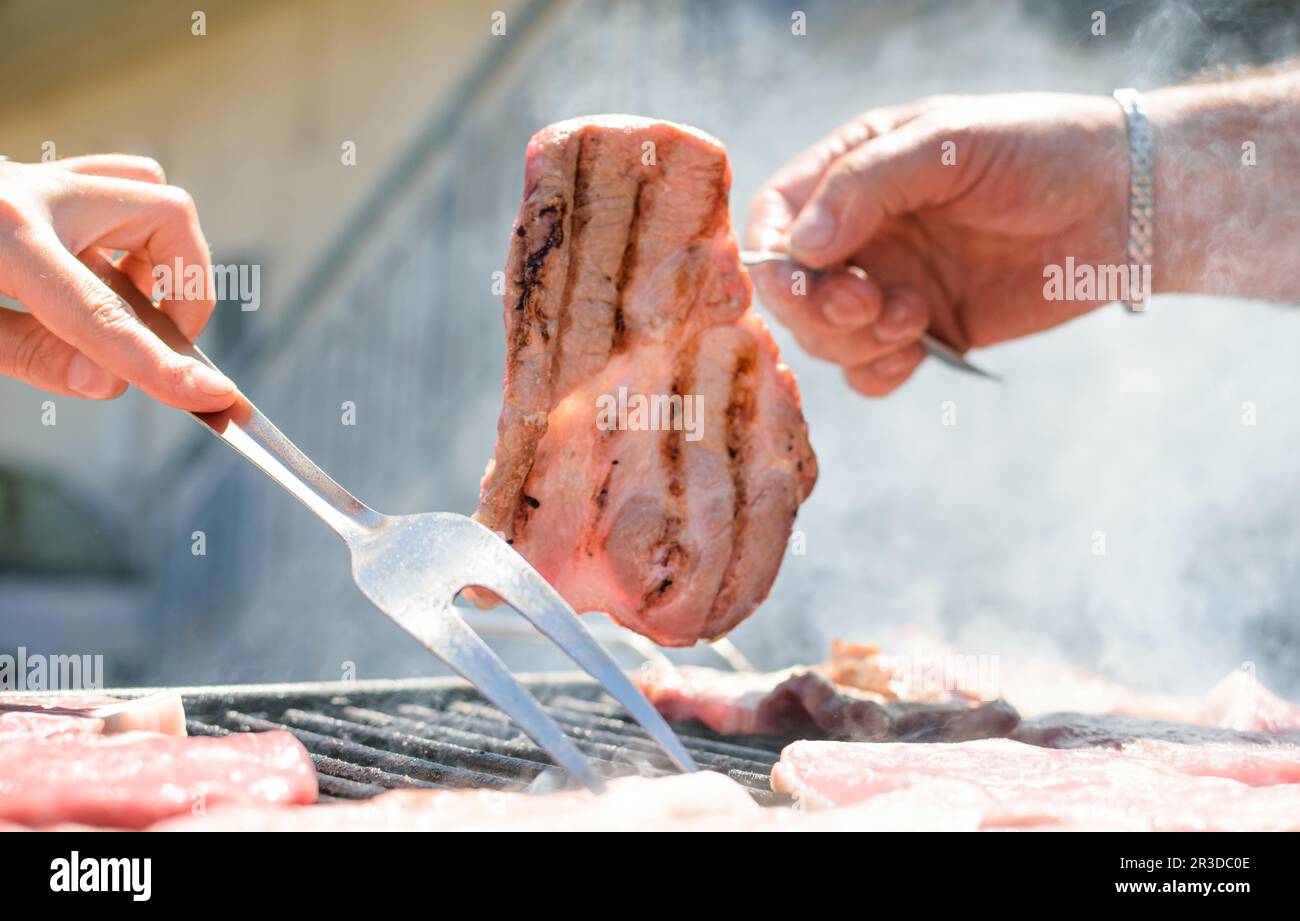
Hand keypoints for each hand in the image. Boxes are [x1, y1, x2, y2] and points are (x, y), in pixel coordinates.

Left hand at [0, 155, 234, 408]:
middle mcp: (32, 189)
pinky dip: (129, 232)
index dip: (160, 364)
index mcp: (3, 232)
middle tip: (165, 344)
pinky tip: (104, 274)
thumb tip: (108, 382)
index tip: (213, 397)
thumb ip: (31, 355)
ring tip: (132, 309)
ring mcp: (36, 175)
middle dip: (186, 288)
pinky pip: (111, 185)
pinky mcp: (34, 179)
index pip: (103, 313)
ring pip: (146, 189)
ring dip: (160, 256)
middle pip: (168, 215)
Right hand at [747, 93, 1127, 395]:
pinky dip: (877, 373)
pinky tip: (916, 353)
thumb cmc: (1039, 150)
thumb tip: (799, 247)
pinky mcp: (925, 331)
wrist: (1125, 204)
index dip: (773, 256)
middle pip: (791, 288)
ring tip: (916, 319)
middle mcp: (862, 231)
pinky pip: (869, 371)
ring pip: (825, 336)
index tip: (806, 278)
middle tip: (867, 307)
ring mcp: (890, 284)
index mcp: (854, 170)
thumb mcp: (950, 142)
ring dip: (855, 342)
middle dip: (818, 309)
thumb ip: (867, 185)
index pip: (775, 215)